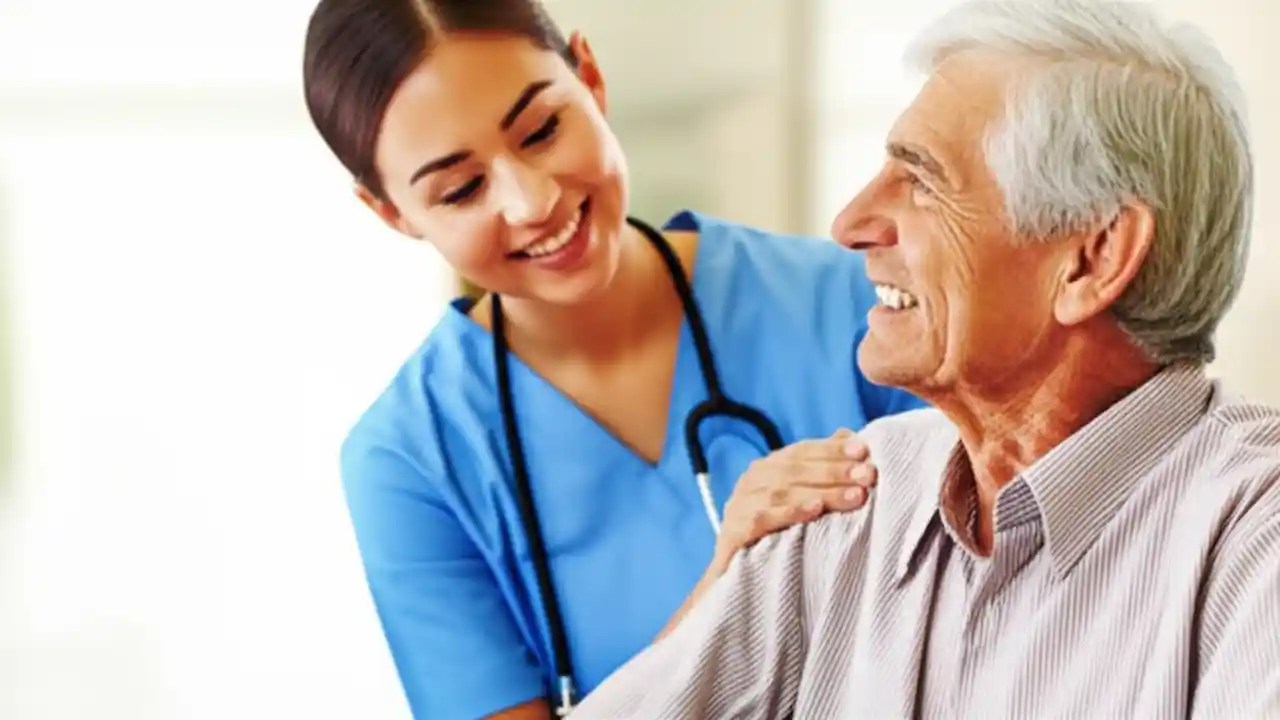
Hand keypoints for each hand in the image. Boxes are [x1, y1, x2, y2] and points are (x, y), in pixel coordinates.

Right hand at [711, 428, 875, 568]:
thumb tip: (847, 435)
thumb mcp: (799, 500)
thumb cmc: (774, 536)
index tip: (864, 451)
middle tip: (867, 475)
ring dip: (822, 491)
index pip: (801, 451)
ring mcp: (738, 506)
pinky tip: (815, 511)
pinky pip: (762, 519)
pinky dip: (789, 512)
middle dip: (835, 471)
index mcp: (767, 468)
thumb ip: (821, 468)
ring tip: (855, 496)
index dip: (832, 449)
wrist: (731, 580)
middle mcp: (751, 482)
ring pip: (782, 492)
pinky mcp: (733, 533)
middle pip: (794, 470)